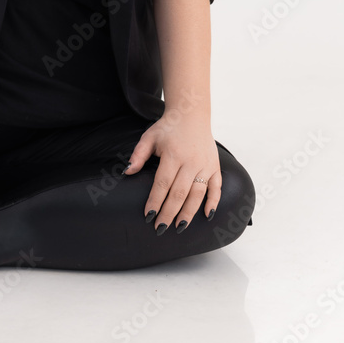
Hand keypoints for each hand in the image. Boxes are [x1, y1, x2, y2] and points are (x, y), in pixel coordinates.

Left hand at [123, 112, 220, 232]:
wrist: (191, 114)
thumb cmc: (168, 127)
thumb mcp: (149, 137)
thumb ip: (138, 154)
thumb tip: (127, 172)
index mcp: (173, 154)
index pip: (163, 183)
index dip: (155, 201)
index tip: (148, 215)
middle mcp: (191, 161)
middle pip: (179, 193)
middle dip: (169, 213)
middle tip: (160, 228)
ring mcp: (205, 165)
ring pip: (197, 194)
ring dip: (188, 213)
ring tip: (179, 227)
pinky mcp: (214, 166)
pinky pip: (216, 187)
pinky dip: (213, 202)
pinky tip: (207, 215)